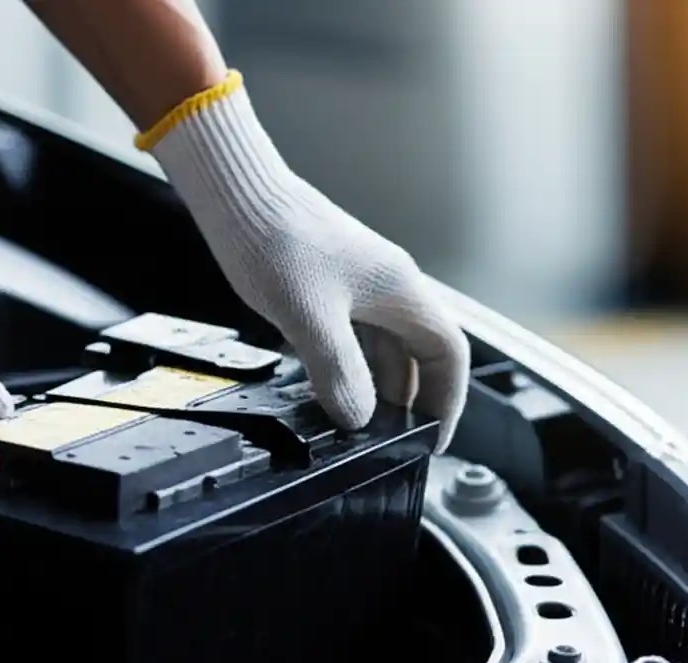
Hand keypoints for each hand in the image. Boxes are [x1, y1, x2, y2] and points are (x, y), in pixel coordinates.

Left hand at [147, 74, 470, 451]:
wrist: (239, 196)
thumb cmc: (274, 240)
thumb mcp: (308, 318)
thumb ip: (338, 372)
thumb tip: (357, 419)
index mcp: (400, 290)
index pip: (449, 353)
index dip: (449, 400)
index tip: (432, 439)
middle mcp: (388, 287)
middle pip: (419, 354)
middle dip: (411, 401)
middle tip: (391, 442)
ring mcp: (359, 286)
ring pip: (384, 348)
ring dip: (377, 387)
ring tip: (358, 426)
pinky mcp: (329, 287)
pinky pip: (354, 336)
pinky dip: (349, 367)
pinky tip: (327, 388)